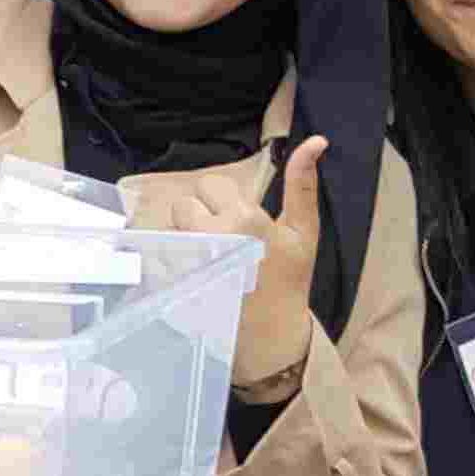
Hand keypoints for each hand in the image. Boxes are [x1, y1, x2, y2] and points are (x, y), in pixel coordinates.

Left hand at [127, 134, 327, 400]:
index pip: (210, 185)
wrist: (271, 335)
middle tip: (223, 242)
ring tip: (209, 259)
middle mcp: (211, 236)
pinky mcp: (173, 284)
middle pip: (185, 204)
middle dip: (200, 218)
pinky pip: (159, 258)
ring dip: (184, 239)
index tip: (237, 223)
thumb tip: (316, 140)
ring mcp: (188, 262)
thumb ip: (303, 184)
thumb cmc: (290, 280)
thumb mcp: (304, 231)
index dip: (222, 202)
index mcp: (243, 218)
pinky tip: (195, 277)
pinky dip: (171, 263)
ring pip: (170, 229)